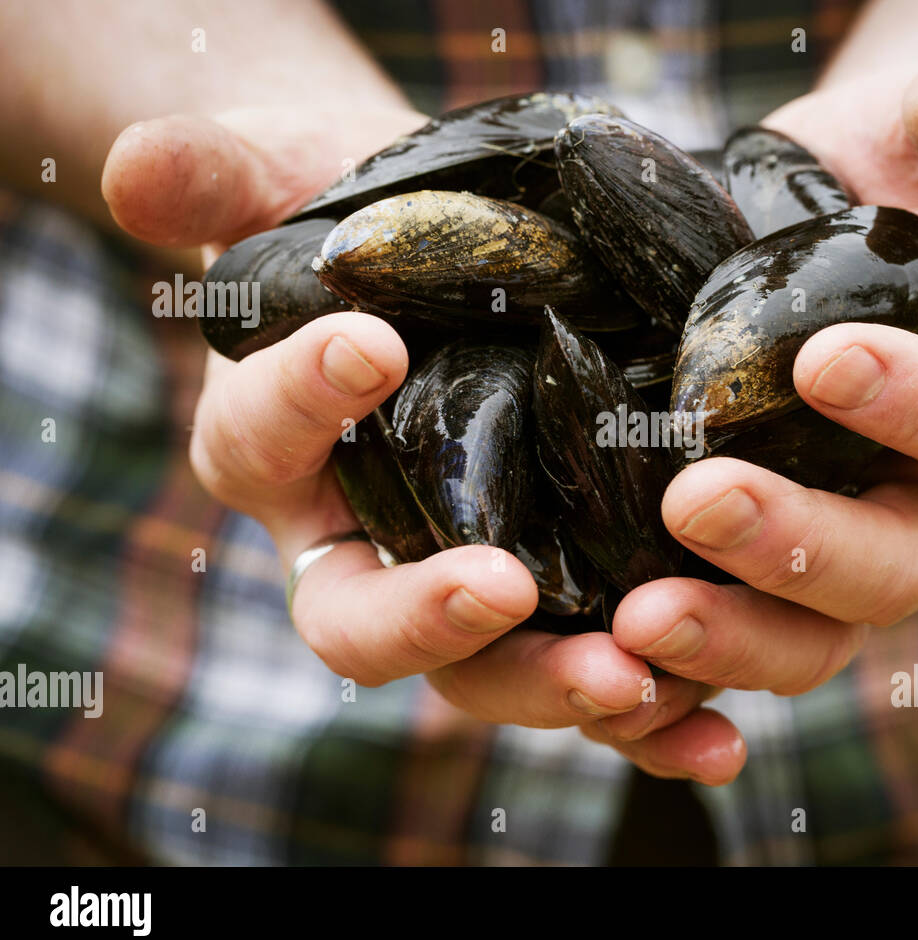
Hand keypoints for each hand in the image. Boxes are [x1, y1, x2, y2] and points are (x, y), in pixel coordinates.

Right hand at [102, 109, 744, 784]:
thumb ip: (221, 178)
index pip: (264, 442)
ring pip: (492, 671)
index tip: (368, 346)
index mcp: (278, 454)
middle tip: (503, 589)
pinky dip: (652, 715)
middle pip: (370, 625)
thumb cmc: (363, 222)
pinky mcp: (570, 594)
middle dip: (434, 620)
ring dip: (557, 686)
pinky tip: (716, 734)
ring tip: (636, 681)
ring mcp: (468, 581)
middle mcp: (365, 544)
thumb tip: (139, 167)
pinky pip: (596, 671)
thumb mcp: (289, 178)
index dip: (301, 401)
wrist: (464, 265)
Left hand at [607, 41, 917, 723]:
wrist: (808, 259)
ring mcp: (836, 567)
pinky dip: (668, 683)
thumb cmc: (874, 195)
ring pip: (805, 643)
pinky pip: (723, 657)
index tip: (824, 357)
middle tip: (696, 499)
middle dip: (799, 547)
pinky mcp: (752, 592)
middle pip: (893, 571)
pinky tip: (597, 669)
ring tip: (633, 619)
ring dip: (726, 641)